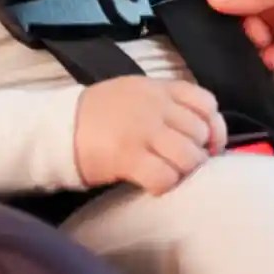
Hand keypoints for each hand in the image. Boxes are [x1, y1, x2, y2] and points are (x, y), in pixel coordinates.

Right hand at [74, 76, 226, 194]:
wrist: (59, 127)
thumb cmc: (99, 114)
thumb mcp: (136, 92)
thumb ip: (167, 102)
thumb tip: (202, 129)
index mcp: (159, 88)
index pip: (207, 103)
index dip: (214, 127)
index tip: (207, 144)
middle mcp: (155, 106)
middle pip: (201, 133)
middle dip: (198, 153)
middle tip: (182, 163)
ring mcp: (143, 131)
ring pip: (189, 157)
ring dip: (183, 171)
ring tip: (168, 172)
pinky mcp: (129, 157)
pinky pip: (165, 177)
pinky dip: (164, 185)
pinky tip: (152, 183)